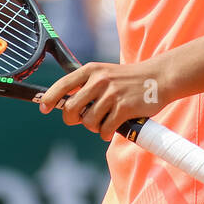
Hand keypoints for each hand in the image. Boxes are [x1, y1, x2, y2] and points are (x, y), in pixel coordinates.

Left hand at [38, 60, 168, 140]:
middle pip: (72, 108)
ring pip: (89, 122)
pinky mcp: (124, 107)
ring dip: (94, 127)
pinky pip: (105, 129)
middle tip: (82, 120)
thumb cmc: (129, 80)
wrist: (159, 78)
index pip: (63, 84)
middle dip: (73, 119)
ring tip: (104, 121)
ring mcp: (112, 94)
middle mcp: (99, 80)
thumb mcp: (106, 75)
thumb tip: (67, 107)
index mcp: (92, 70)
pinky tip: (112, 129)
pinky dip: (106, 133)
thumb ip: (87, 87)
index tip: (44, 108)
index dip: (51, 98)